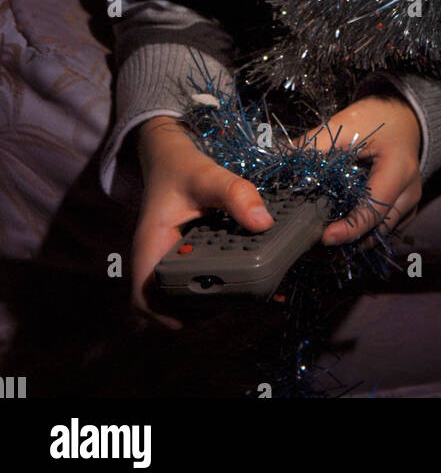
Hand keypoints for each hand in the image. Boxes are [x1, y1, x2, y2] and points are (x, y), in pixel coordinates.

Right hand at [130, 117, 275, 330]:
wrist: (170, 157)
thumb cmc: (181, 168)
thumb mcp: (208, 175)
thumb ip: (235, 193)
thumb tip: (263, 222)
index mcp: (150, 247)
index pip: (145, 299)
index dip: (170, 314)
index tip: (207, 309)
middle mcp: (154, 260)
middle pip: (167, 307)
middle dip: (200, 310)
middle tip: (238, 298)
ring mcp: (166, 262)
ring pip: (178, 300)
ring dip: (206, 301)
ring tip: (243, 289)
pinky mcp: (180, 259)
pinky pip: (191, 282)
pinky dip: (211, 285)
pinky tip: (238, 276)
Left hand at [293, 96, 421, 247]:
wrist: (402, 115)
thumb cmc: (375, 117)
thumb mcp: (345, 124)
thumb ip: (315, 143)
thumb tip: (282, 157)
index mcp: (398, 170)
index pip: (374, 209)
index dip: (350, 228)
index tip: (325, 237)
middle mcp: (410, 190)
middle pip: (380, 227)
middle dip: (351, 237)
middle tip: (320, 237)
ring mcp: (411, 200)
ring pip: (385, 231)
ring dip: (359, 236)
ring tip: (330, 234)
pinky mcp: (408, 206)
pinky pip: (388, 227)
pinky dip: (368, 230)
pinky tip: (346, 226)